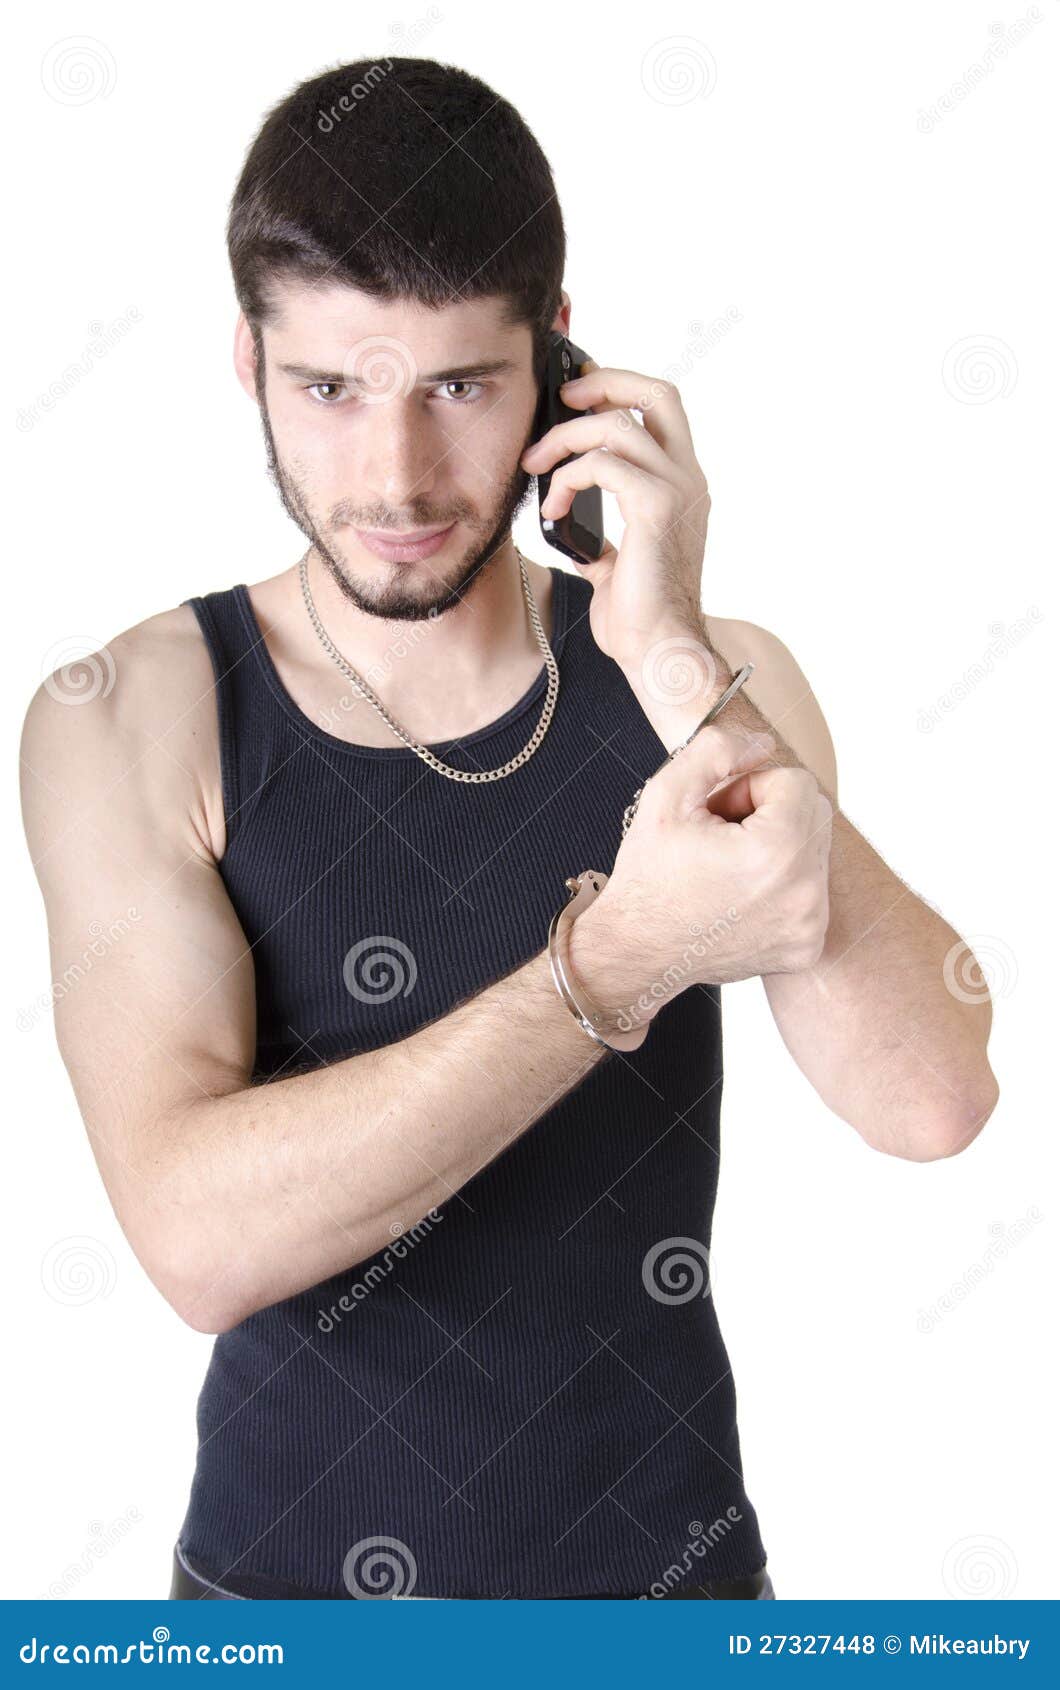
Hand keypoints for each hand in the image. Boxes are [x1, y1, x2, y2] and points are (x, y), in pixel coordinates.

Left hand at [520, 357, 710, 673]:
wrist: (657, 651)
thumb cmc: (639, 618)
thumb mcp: (614, 565)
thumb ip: (599, 538)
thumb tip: (570, 526)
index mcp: (681, 486)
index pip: (660, 409)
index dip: (619, 388)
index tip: (576, 395)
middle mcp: (686, 480)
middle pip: (656, 392)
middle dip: (602, 383)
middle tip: (561, 399)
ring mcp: (676, 491)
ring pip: (617, 425)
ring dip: (566, 439)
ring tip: (537, 467)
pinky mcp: (654, 509)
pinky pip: (602, 465)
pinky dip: (568, 479)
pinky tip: (554, 509)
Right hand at [568, 721, 832, 1033]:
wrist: (636, 951)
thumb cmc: (648, 877)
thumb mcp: (666, 795)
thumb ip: (717, 750)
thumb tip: (764, 743)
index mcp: (776, 853)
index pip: (797, 782)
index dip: (750, 789)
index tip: (717, 817)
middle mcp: (804, 893)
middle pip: (815, 814)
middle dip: (770, 814)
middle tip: (722, 839)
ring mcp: (809, 925)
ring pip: (815, 851)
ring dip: (778, 848)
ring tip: (729, 869)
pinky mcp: (807, 946)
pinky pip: (813, 890)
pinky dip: (783, 884)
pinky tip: (741, 898)